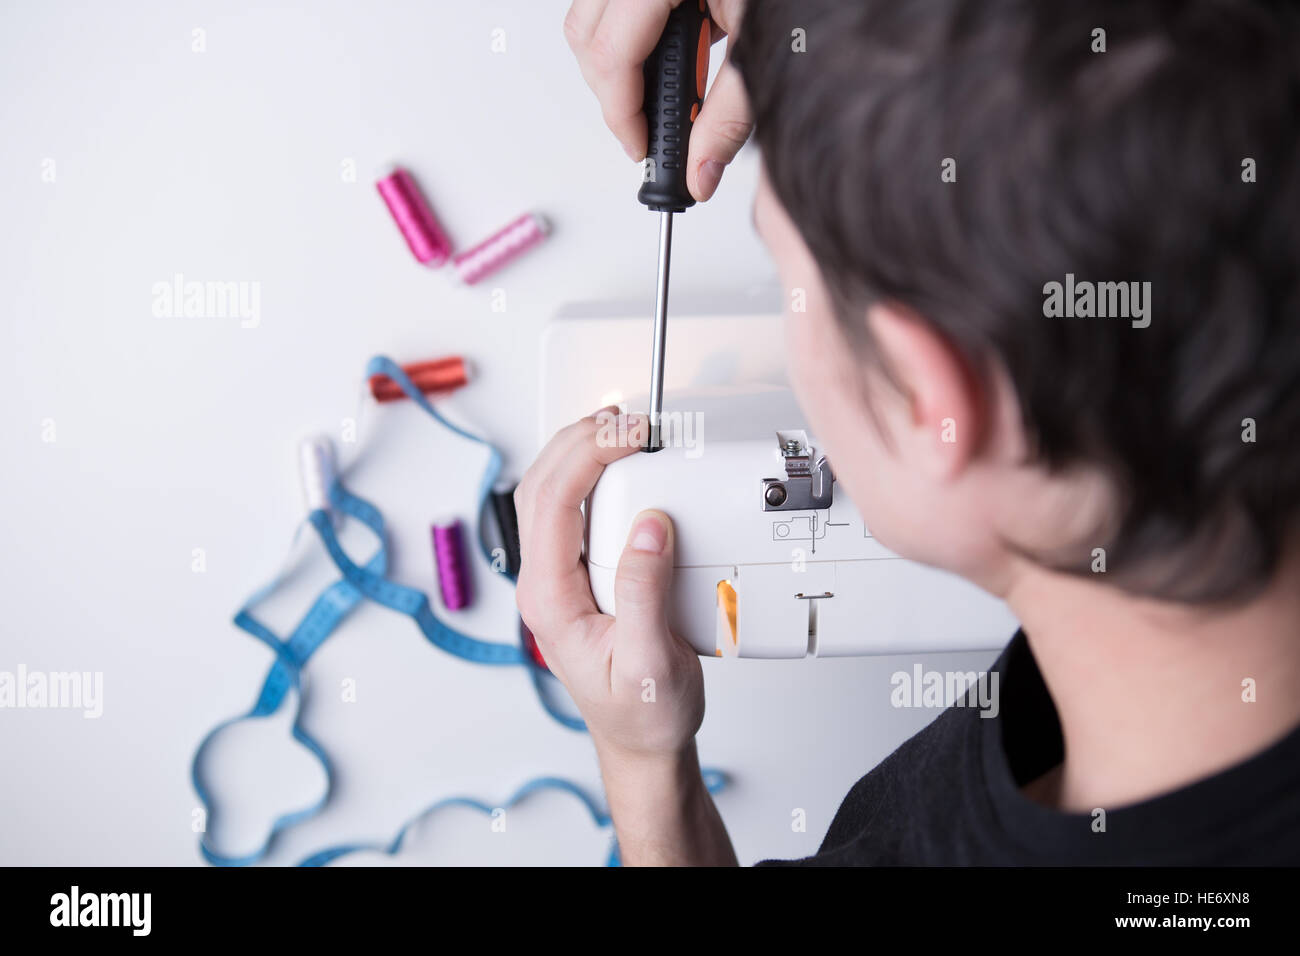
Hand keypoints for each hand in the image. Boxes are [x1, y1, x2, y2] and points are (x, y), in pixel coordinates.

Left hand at [514, 409, 703, 762]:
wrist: (643, 743)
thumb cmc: (644, 713)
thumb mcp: (652, 661)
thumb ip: (646, 594)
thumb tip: (649, 526)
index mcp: (550, 599)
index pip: (552, 503)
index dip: (588, 456)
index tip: (630, 434)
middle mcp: (543, 583)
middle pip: (540, 486)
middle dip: (579, 439)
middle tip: (629, 419)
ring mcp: (556, 577)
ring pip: (548, 492)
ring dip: (579, 450)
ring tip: (620, 426)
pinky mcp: (578, 574)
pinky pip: (572, 510)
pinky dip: (591, 474)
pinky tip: (617, 463)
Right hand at [564, 0, 751, 201]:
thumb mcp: (766, 48)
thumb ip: (728, 117)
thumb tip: (700, 172)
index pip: (612, 53)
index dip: (621, 114)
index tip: (642, 149)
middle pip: (588, 34)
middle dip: (613, 93)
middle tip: (648, 131)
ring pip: (592, 16)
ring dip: (617, 64)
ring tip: (666, 93)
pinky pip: (616, 3)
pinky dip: (632, 36)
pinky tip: (674, 54)